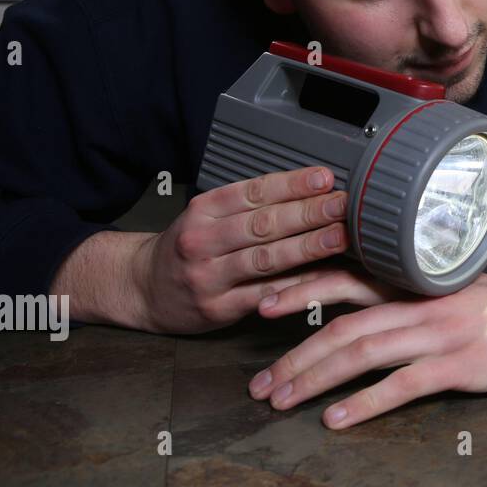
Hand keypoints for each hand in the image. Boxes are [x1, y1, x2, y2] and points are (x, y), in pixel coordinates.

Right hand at [128, 165, 350, 333]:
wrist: (142, 288)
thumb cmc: (189, 246)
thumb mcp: (208, 215)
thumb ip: (252, 204)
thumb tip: (313, 190)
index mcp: (204, 209)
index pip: (254, 192)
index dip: (292, 184)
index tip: (326, 178)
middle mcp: (203, 239)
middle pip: (263, 224)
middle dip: (308, 213)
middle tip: (344, 205)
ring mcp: (208, 276)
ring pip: (265, 259)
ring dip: (308, 247)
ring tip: (340, 237)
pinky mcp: (217, 308)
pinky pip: (264, 294)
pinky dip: (296, 286)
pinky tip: (323, 278)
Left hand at [247, 270, 486, 427]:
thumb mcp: (467, 289)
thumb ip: (424, 294)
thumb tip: (381, 305)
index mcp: (423, 281)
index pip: (350, 277)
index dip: (303, 288)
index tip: (264, 303)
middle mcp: (425, 301)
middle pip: (344, 322)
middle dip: (294, 352)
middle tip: (260, 382)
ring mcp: (444, 331)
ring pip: (363, 351)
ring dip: (314, 378)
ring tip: (281, 400)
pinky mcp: (465, 363)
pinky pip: (404, 383)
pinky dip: (365, 402)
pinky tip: (337, 418)